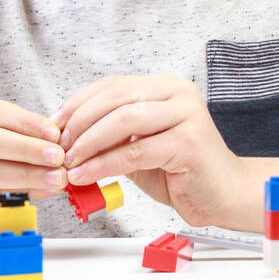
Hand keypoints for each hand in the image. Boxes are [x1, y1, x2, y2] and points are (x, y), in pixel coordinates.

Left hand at [50, 74, 243, 227]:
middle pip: (116, 97)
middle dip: (80, 122)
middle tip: (59, 146)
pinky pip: (136, 151)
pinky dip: (105, 164)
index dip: (79, 103)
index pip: (113, 85)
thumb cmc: (183, 172)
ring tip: (70, 162)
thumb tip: (68, 137)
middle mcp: (179, 94)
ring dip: (89, 142)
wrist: (223, 194)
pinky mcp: (189, 142)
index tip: (55, 124)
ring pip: (124, 120)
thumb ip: (112, 136)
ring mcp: (188, 115)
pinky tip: (87, 174)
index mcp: (166, 87)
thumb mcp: (140, 147)